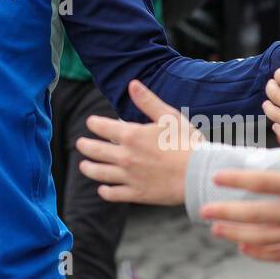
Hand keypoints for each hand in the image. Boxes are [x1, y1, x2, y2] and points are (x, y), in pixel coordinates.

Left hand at [76, 80, 201, 205]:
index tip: (91, 122)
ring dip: (89, 168)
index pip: (102, 127)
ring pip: (100, 173)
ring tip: (83, 165)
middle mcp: (125, 156)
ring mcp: (129, 177)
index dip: (94, 123)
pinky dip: (106, 192)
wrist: (199, 174)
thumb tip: (132, 84)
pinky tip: (103, 189)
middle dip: (85, 146)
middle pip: (96, 151)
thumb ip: (148, 101)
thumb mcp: (169, 116)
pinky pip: (115, 194)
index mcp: (131, 135)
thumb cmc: (188, 143)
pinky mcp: (137, 193)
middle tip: (80, 144)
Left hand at [200, 125, 279, 258]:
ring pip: (262, 237)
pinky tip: (245, 248)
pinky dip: (259, 252)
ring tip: (216, 230)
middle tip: (204, 211)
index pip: (260, 183)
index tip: (217, 177)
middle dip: (226, 213)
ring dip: (236, 234)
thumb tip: (279, 129)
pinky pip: (279, 254)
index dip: (235, 180)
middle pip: (254, 214)